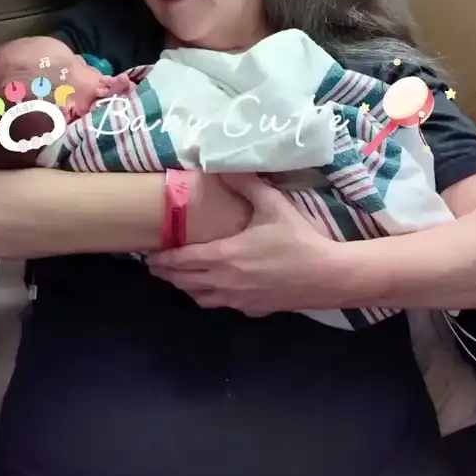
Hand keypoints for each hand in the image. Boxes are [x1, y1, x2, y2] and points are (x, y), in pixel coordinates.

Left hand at [149, 173, 343, 315]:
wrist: (327, 276)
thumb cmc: (298, 239)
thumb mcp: (272, 205)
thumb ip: (245, 184)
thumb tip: (221, 164)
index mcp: (224, 256)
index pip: (181, 261)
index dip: (162, 260)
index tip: (149, 255)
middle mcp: (225, 282)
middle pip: (184, 282)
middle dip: (168, 274)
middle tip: (157, 266)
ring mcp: (238, 300)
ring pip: (200, 298)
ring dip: (187, 287)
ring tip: (182, 276)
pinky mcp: (253, 310)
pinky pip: (223, 306)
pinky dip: (212, 297)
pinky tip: (218, 288)